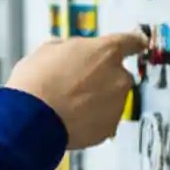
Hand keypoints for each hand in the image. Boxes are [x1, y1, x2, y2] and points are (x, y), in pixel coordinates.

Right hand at [5, 31, 148, 148]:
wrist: (30, 119)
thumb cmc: (36, 83)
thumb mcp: (48, 50)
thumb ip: (71, 48)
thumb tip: (70, 52)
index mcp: (105, 51)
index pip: (132, 41)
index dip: (134, 42)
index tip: (138, 43)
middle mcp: (118, 77)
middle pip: (118, 74)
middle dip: (102, 78)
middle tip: (76, 82)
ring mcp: (116, 104)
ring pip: (112, 98)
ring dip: (97, 99)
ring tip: (69, 103)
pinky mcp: (109, 128)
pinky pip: (104, 119)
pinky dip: (92, 119)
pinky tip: (71, 117)